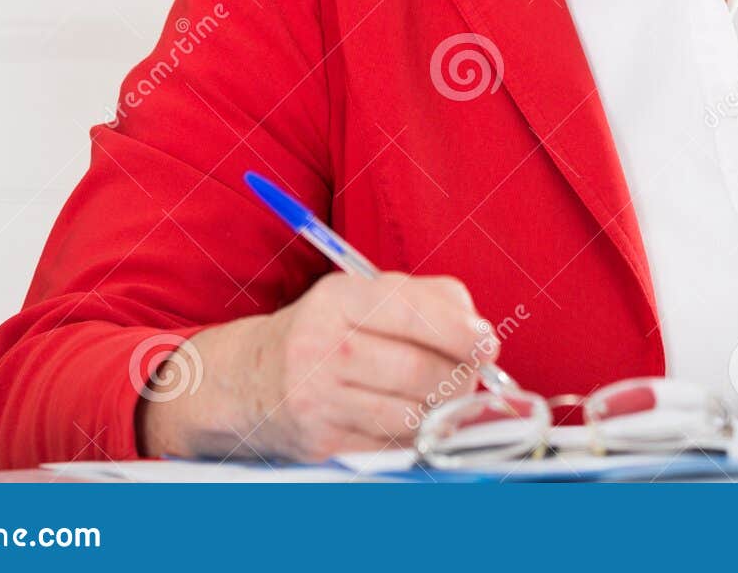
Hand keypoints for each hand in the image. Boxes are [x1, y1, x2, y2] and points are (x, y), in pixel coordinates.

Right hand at [136, 271, 499, 461]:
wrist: (248, 379)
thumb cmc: (327, 331)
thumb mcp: (364, 295)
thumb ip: (429, 299)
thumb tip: (480, 333)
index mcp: (338, 299)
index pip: (410, 311)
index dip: (458, 330)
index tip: (488, 341)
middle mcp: (322, 347)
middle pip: (418, 370)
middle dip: (459, 375)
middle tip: (472, 372)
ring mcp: (318, 399)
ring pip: (412, 412)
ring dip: (440, 407)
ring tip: (439, 391)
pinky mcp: (321, 442)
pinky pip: (393, 442)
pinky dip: (415, 431)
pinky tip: (409, 413)